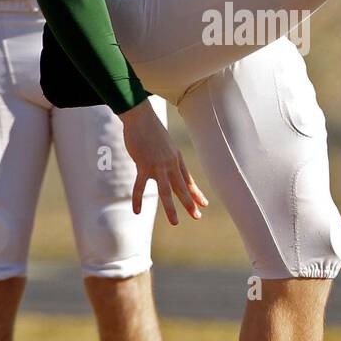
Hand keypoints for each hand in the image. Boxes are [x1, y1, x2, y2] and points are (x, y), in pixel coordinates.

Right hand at [119, 100, 208, 226]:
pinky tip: (137, 211)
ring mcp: (158, 166)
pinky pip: (141, 186)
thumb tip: (165, 167)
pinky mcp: (144, 165)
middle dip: (189, 203)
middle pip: (181, 187)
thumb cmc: (151, 130)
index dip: (196, 193)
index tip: (203, 203)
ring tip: (175, 222)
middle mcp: (170, 164)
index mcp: (176, 159)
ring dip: (170, 208)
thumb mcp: (165, 145)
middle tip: (196, 216)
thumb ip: (166, 158)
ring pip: (166, 191)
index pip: (188, 180)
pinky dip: (138, 199)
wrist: (141, 118)